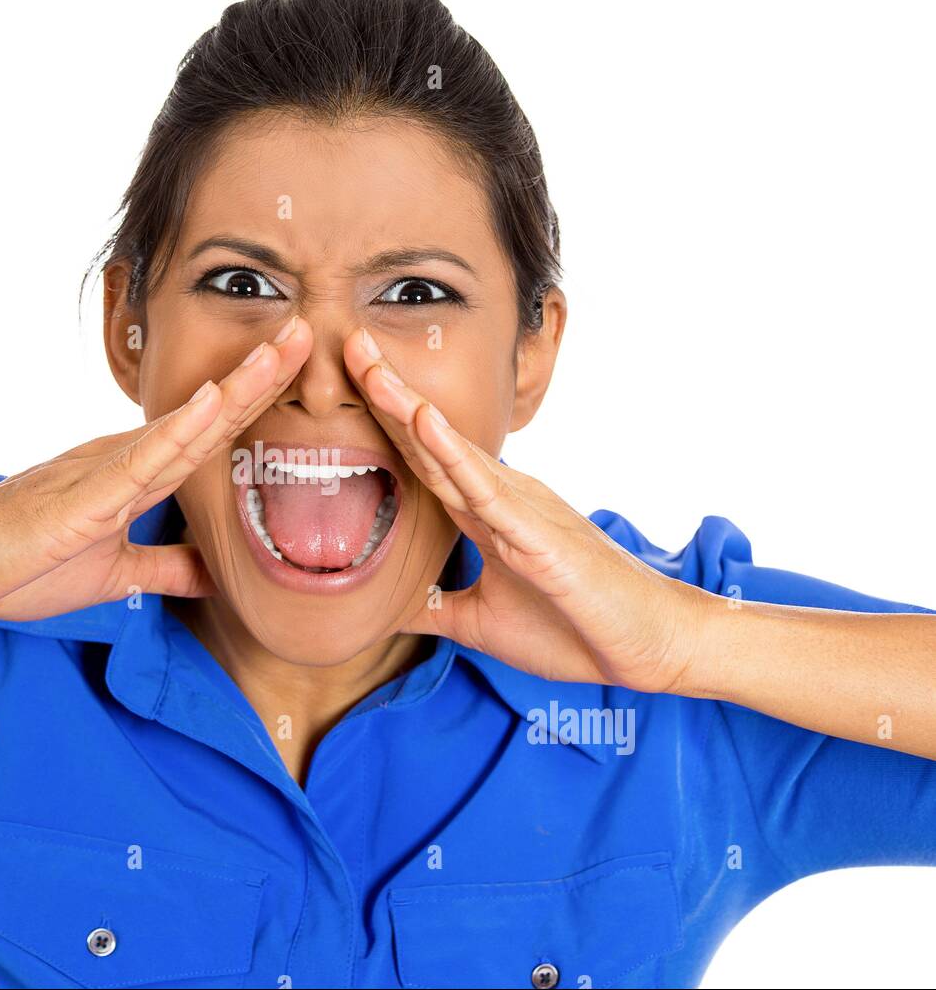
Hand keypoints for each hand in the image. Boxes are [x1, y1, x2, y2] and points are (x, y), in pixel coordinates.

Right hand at [0, 319, 312, 622]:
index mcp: (134, 474)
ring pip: (185, 425)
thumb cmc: (19, 566)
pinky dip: (179, 432)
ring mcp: (105, 471)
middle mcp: (125, 459)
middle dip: (264, 375)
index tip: (299, 371)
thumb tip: (214, 573)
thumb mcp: (114, 577)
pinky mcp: (82, 496)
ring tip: (284, 347)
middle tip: (311, 329)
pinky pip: (140, 462)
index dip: (256, 401)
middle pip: (209, 414)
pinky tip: (214, 404)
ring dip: (239, 387)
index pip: (210, 435)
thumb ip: (166, 568)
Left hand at [342, 328, 705, 692]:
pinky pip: (487, 488)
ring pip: (450, 450)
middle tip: (347, 342)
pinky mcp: (536, 534)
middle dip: (386, 393)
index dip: (384, 421)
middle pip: (429, 439)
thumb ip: (435, 607)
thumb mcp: (480, 622)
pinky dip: (452, 452)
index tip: (344, 384)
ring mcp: (518, 509)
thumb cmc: (573, 630)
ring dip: (406, 407)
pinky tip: (422, 420)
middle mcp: (499, 497)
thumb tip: (387, 610)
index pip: (422, 460)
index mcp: (485, 513)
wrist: (646, 647)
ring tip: (368, 365)